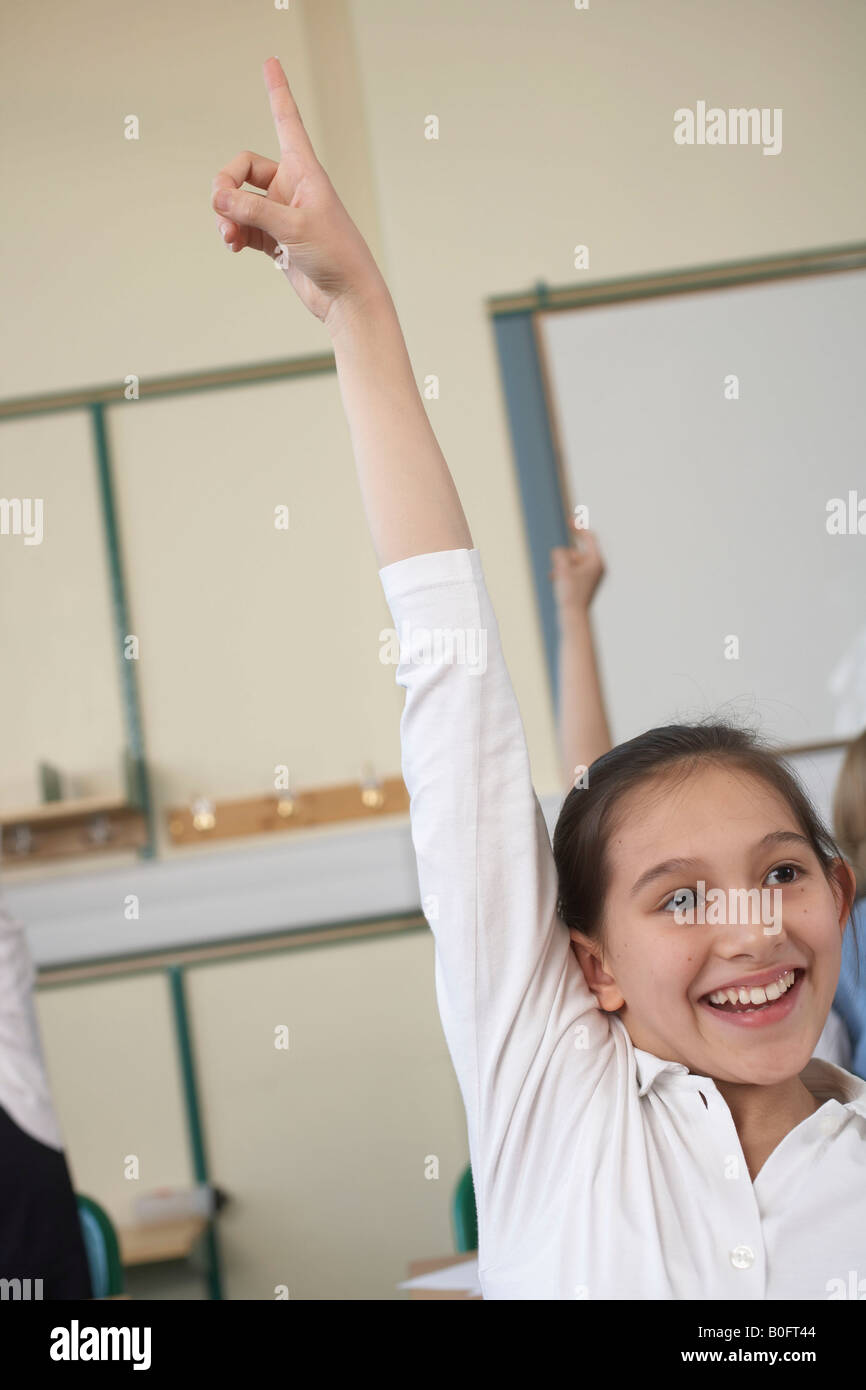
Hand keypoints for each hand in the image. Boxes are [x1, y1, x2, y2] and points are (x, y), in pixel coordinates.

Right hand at [211, 58, 385, 331]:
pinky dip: (233, 234)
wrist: (347, 297)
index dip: (277, 92)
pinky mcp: (275, 239)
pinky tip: (233, 246)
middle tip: (221, 208)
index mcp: (305, 171)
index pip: (287, 121)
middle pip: (244, 169)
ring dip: (227, 216)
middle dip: (227, 186)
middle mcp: (292, 187)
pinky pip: (242, 227)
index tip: (271, 62)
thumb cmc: (336, 255)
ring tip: (228, 237)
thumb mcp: (293, 227)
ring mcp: (282, 214)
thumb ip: (252, 210)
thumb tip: (217, 199)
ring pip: (239, 201)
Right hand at [549, 521, 604, 614]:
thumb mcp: (562, 569)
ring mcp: (591, 576)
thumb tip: (559, 551)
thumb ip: (560, 555)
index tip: (569, 521)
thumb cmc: (570, 594)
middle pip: (577, 552)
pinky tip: (554, 578)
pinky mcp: (584, 584)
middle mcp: (597, 568)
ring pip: (572, 562)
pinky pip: (572, 571)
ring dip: (561, 566)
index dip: (578, 528)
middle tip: (557, 568)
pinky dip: (563, 572)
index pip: (589, 538)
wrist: (573, 617)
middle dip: (564, 557)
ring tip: (556, 576)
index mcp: (597, 561)